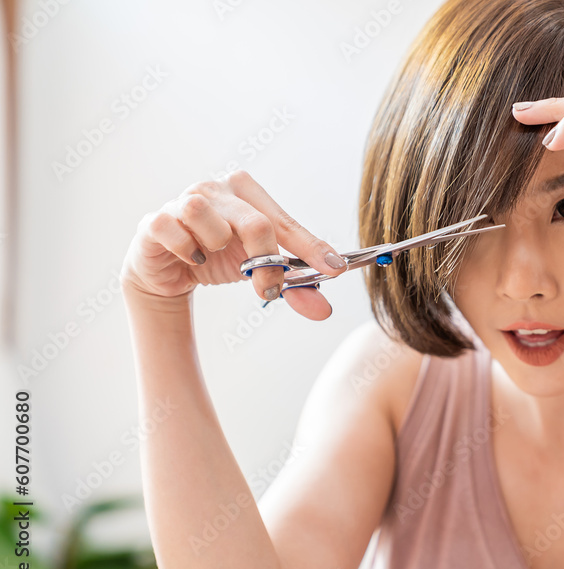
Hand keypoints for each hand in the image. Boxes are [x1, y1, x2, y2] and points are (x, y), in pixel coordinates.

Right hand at [121, 170, 347, 320]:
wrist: (169, 271)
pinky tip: (190, 258)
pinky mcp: (155, 220)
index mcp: (248, 194)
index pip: (286, 222)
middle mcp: (217, 189)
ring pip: (205, 213)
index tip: (335, 268)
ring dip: (216, 244)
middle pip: (253, 221)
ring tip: (212, 256)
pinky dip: (183, 246)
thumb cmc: (219, 259)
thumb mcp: (260, 272)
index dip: (311, 247)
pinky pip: (170, 227)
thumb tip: (323, 309)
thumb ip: (292, 288)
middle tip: (269, 290)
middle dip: (266, 262)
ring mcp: (183, 200)